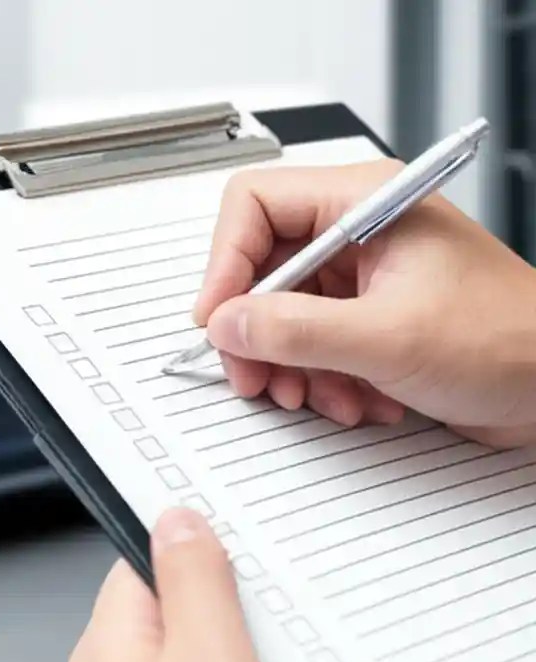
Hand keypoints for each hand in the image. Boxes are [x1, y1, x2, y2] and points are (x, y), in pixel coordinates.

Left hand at [67, 508, 288, 661]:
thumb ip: (193, 585)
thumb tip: (177, 522)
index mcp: (104, 650)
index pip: (142, 562)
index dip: (194, 545)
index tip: (240, 534)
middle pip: (173, 613)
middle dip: (227, 605)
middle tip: (281, 612)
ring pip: (196, 659)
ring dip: (242, 652)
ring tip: (290, 660)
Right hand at [195, 160, 535, 446]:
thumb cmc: (512, 340)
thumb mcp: (389, 338)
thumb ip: (295, 331)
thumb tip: (228, 325)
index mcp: (366, 200)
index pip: (256, 205)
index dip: (226, 262)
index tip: (218, 317)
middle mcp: (359, 230)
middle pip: (261, 266)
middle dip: (255, 329)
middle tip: (252, 372)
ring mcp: (363, 274)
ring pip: (280, 310)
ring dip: (288, 362)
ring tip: (311, 393)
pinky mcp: (368, 315)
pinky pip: (309, 340)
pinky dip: (318, 376)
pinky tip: (351, 397)